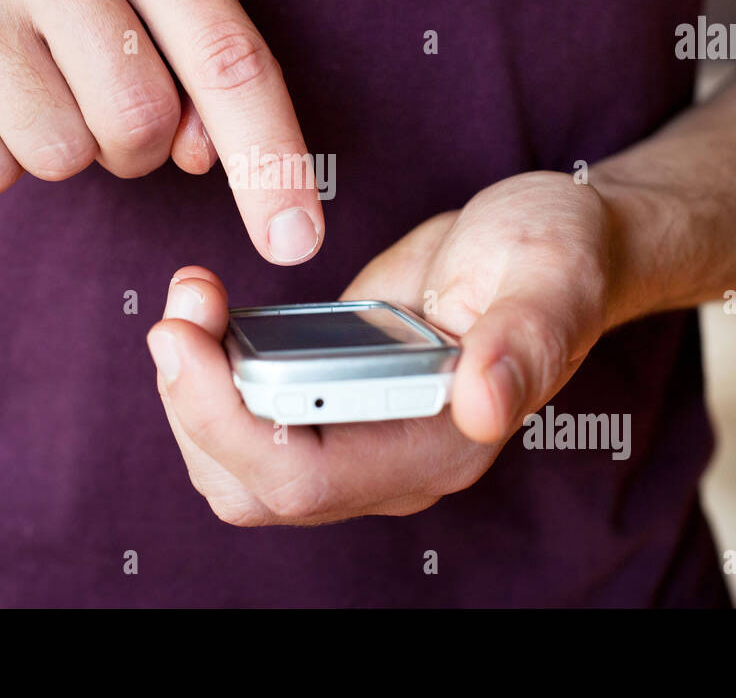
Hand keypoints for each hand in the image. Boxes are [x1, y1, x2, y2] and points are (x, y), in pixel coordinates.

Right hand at [0, 0, 322, 264]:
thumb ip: (192, 64)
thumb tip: (203, 154)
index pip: (228, 55)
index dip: (272, 158)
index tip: (299, 238)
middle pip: (142, 122)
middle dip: (133, 146)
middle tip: (92, 98)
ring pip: (61, 158)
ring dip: (59, 151)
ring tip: (21, 85)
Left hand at [147, 171, 614, 524]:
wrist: (539, 248)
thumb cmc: (554, 258)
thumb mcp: (551, 277)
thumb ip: (524, 342)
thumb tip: (483, 407)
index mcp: (442, 446)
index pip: (304, 479)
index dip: (226, 419)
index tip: (185, 333)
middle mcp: (390, 462)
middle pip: (249, 486)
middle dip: (190, 403)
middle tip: (180, 309)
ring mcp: (354, 439)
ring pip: (232, 466)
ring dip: (189, 389)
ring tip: (193, 298)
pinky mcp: (325, 404)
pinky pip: (240, 423)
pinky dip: (205, 374)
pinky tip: (212, 311)